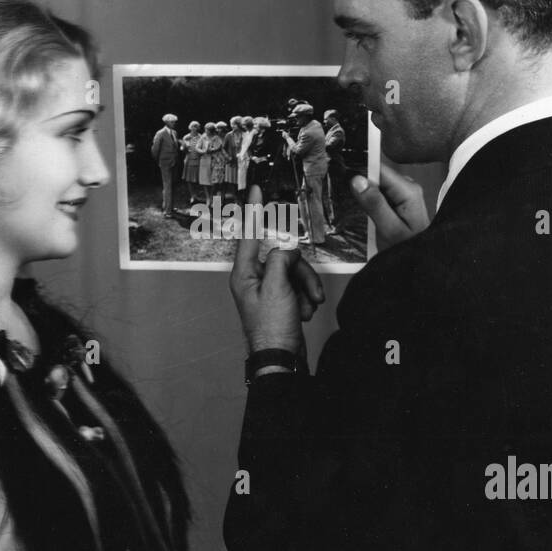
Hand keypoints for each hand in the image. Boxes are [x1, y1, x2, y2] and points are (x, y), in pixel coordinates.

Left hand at [229, 185, 324, 354]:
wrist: (282, 360)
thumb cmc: (272, 330)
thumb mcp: (277, 288)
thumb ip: (282, 260)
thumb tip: (287, 251)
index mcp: (244, 274)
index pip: (249, 235)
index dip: (254, 210)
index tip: (255, 190)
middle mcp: (254, 279)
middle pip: (284, 256)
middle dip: (301, 274)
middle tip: (306, 293)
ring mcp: (269, 290)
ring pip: (296, 271)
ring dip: (307, 288)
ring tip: (306, 308)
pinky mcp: (282, 300)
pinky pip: (300, 286)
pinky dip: (306, 297)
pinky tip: (304, 312)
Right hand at [350, 163, 430, 250]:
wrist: (422, 262)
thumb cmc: (409, 248)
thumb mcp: (389, 230)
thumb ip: (374, 204)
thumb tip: (357, 180)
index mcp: (408, 190)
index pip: (379, 170)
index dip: (360, 172)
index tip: (343, 179)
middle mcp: (407, 187)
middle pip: (376, 176)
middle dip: (360, 185)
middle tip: (348, 200)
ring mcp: (402, 194)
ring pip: (375, 185)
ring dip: (363, 195)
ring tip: (357, 209)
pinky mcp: (397, 201)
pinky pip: (378, 195)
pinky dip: (369, 202)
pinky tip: (365, 213)